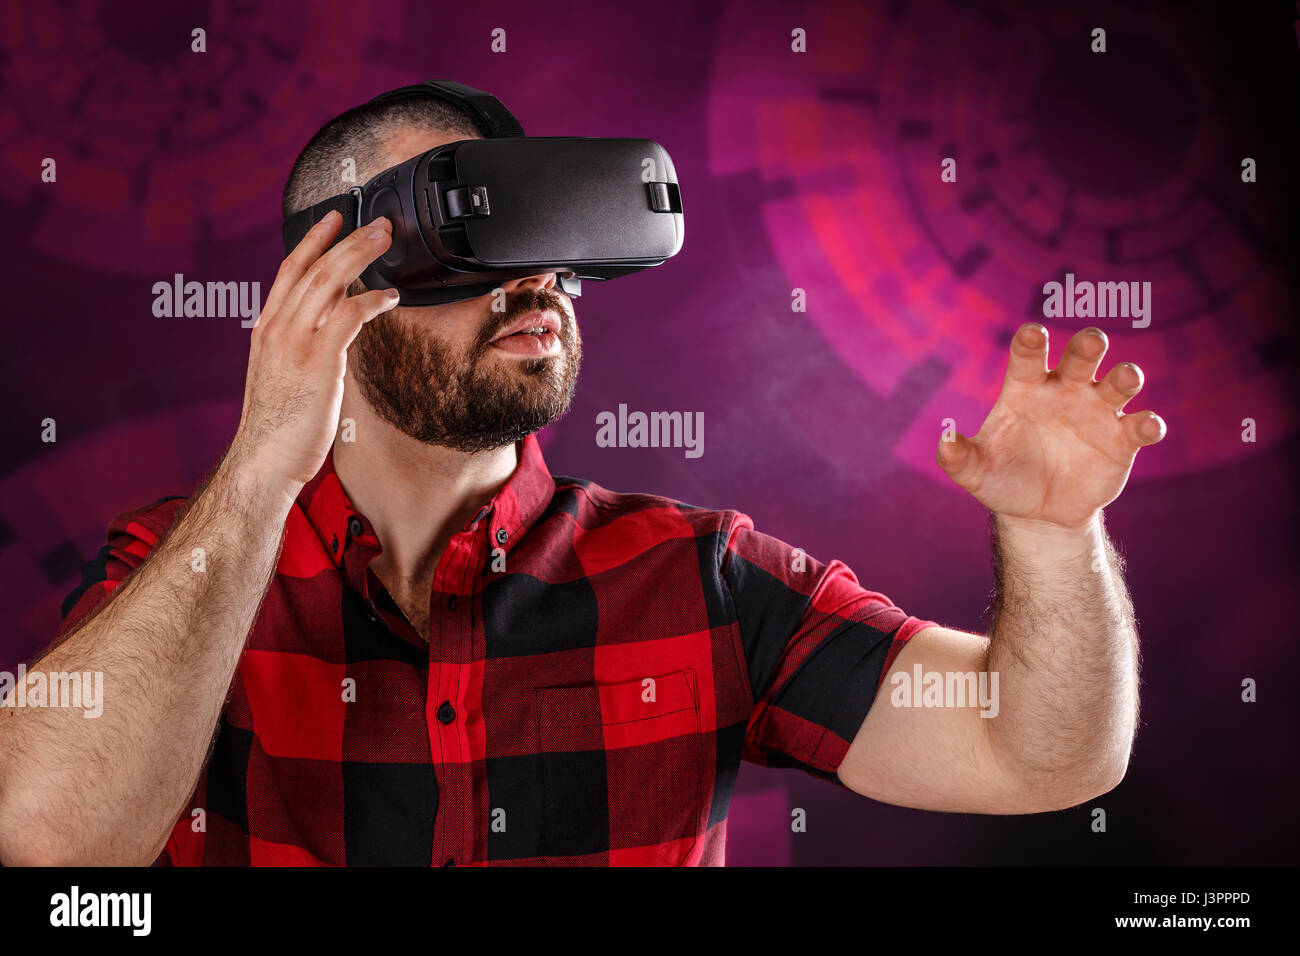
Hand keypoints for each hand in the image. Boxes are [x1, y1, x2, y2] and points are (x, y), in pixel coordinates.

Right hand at [226, 211, 399, 495]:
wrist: (262, 460)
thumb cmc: (277, 426)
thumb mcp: (283, 375)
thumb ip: (303, 346)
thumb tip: (333, 327)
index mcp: (266, 330)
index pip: (288, 271)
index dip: (312, 241)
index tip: (333, 218)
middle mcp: (276, 329)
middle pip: (312, 268)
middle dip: (346, 239)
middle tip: (377, 222)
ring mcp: (294, 343)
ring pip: (328, 283)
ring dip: (359, 256)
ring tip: (386, 240)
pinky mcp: (316, 362)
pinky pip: (347, 318)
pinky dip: (370, 300)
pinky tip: (390, 295)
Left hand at [936, 324, 1165, 530]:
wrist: (1039, 514)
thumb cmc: (1004, 480)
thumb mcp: (977, 473)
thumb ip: (959, 457)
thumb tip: (944, 440)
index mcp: (1027, 389)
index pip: (1028, 358)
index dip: (1031, 344)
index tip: (1033, 333)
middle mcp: (1065, 392)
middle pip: (1081, 358)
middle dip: (1088, 346)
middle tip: (1093, 341)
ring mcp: (1097, 412)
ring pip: (1118, 384)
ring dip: (1125, 377)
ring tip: (1126, 379)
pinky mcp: (1122, 440)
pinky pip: (1140, 426)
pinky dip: (1148, 424)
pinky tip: (1149, 426)